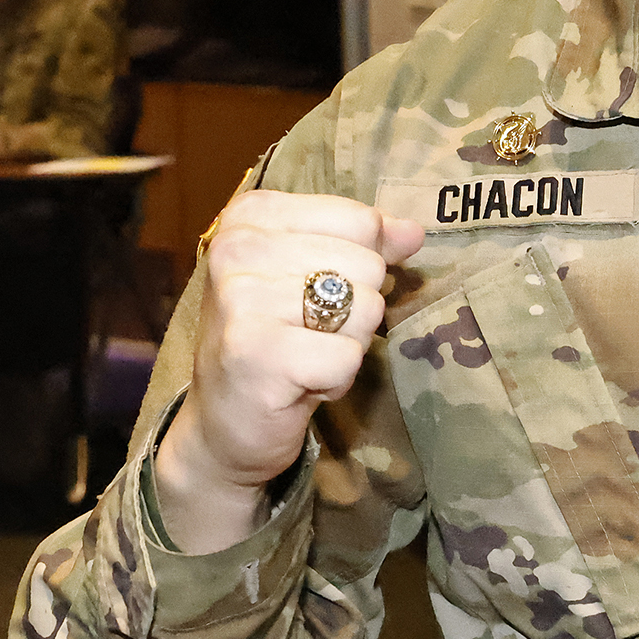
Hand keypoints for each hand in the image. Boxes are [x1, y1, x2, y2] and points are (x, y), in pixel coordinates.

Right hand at [155, 192, 425, 552]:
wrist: (224, 422)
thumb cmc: (273, 341)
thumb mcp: (315, 278)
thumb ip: (366, 246)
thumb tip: (414, 231)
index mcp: (252, 216)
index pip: (360, 220)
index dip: (361, 265)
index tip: (319, 295)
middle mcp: (237, 248)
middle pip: (367, 264)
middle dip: (356, 310)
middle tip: (311, 334)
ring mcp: (240, 299)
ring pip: (364, 308)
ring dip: (347, 345)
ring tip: (305, 357)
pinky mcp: (254, 352)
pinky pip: (347, 356)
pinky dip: (337, 379)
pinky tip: (301, 383)